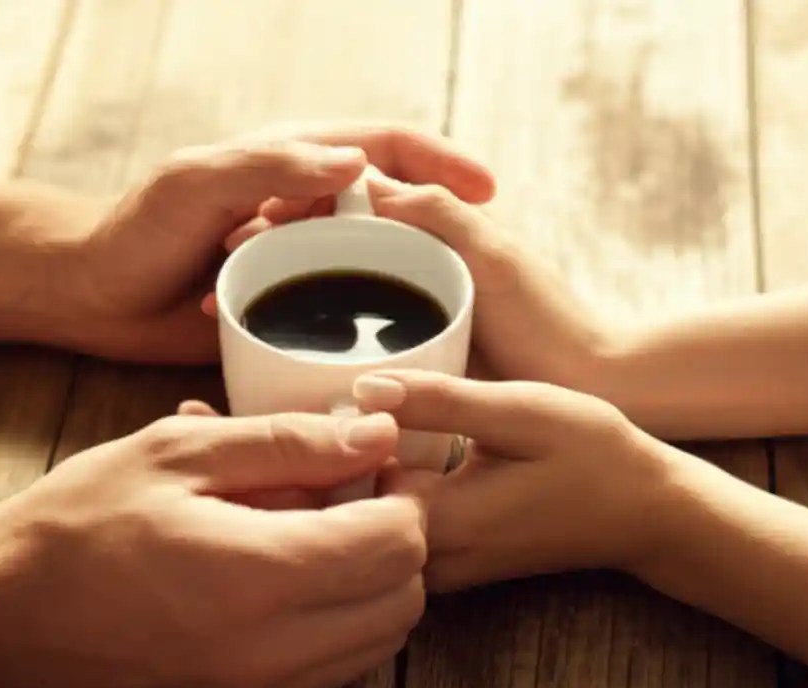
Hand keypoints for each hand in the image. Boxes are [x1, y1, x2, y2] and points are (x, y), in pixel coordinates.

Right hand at [0, 411, 426, 687]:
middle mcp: (267, 657)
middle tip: (345, 496)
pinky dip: (330, 625)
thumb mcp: (178, 453)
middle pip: (401, 602)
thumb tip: (375, 434)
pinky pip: (326, 672)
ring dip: (367, 586)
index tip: (369, 464)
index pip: (398, 544)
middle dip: (393, 540)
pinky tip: (276, 581)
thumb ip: (289, 443)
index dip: (398, 494)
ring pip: (374, 643)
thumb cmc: (77, 525)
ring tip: (306, 535)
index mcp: (256, 578)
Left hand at [59, 126, 494, 363]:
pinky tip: (395, 351)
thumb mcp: (196, 184)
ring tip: (454, 310)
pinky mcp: (284, 305)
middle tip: (485, 266)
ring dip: (412, 277)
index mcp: (292, 159)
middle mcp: (303, 204)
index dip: (443, 161)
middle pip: (394, 202)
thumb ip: (270, 165)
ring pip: (375, 258)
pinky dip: (370, 321)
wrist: (89, 295)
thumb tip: (359, 164)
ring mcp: (297, 256)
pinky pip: (342, 307)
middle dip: (443, 224)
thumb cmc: (133, 230)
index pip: (387, 144)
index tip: (490, 191)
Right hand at [234, 169, 608, 382]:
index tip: (242, 228)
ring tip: (224, 313)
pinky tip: (267, 355)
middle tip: (217, 279)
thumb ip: (439, 215)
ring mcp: (412, 312)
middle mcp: (415, 265)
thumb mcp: (494, 258)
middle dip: (273, 253)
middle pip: (328, 247)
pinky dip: (304, 341)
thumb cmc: (548, 323)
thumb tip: (364, 178)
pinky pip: (347, 339)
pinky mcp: (413, 357)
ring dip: (277, 297)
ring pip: (329, 293)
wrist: (589, 389)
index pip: (346, 204)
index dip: (293, 209)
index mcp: (432, 231)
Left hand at [351, 370, 671, 591]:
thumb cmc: (591, 456)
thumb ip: (441, 403)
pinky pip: (391, 529)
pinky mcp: (450, 566)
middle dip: (333, 457)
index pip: (339, 489)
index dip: (327, 438)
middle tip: (333, 400)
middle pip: (343, 512)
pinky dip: (383, 491)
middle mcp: (429, 562)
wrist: (646, 511)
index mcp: (437, 523)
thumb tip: (364, 388)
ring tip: (360, 420)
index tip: (326, 396)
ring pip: (365, 524)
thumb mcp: (520, 412)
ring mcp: (439, 572)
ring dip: (356, 475)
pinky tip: (396, 449)